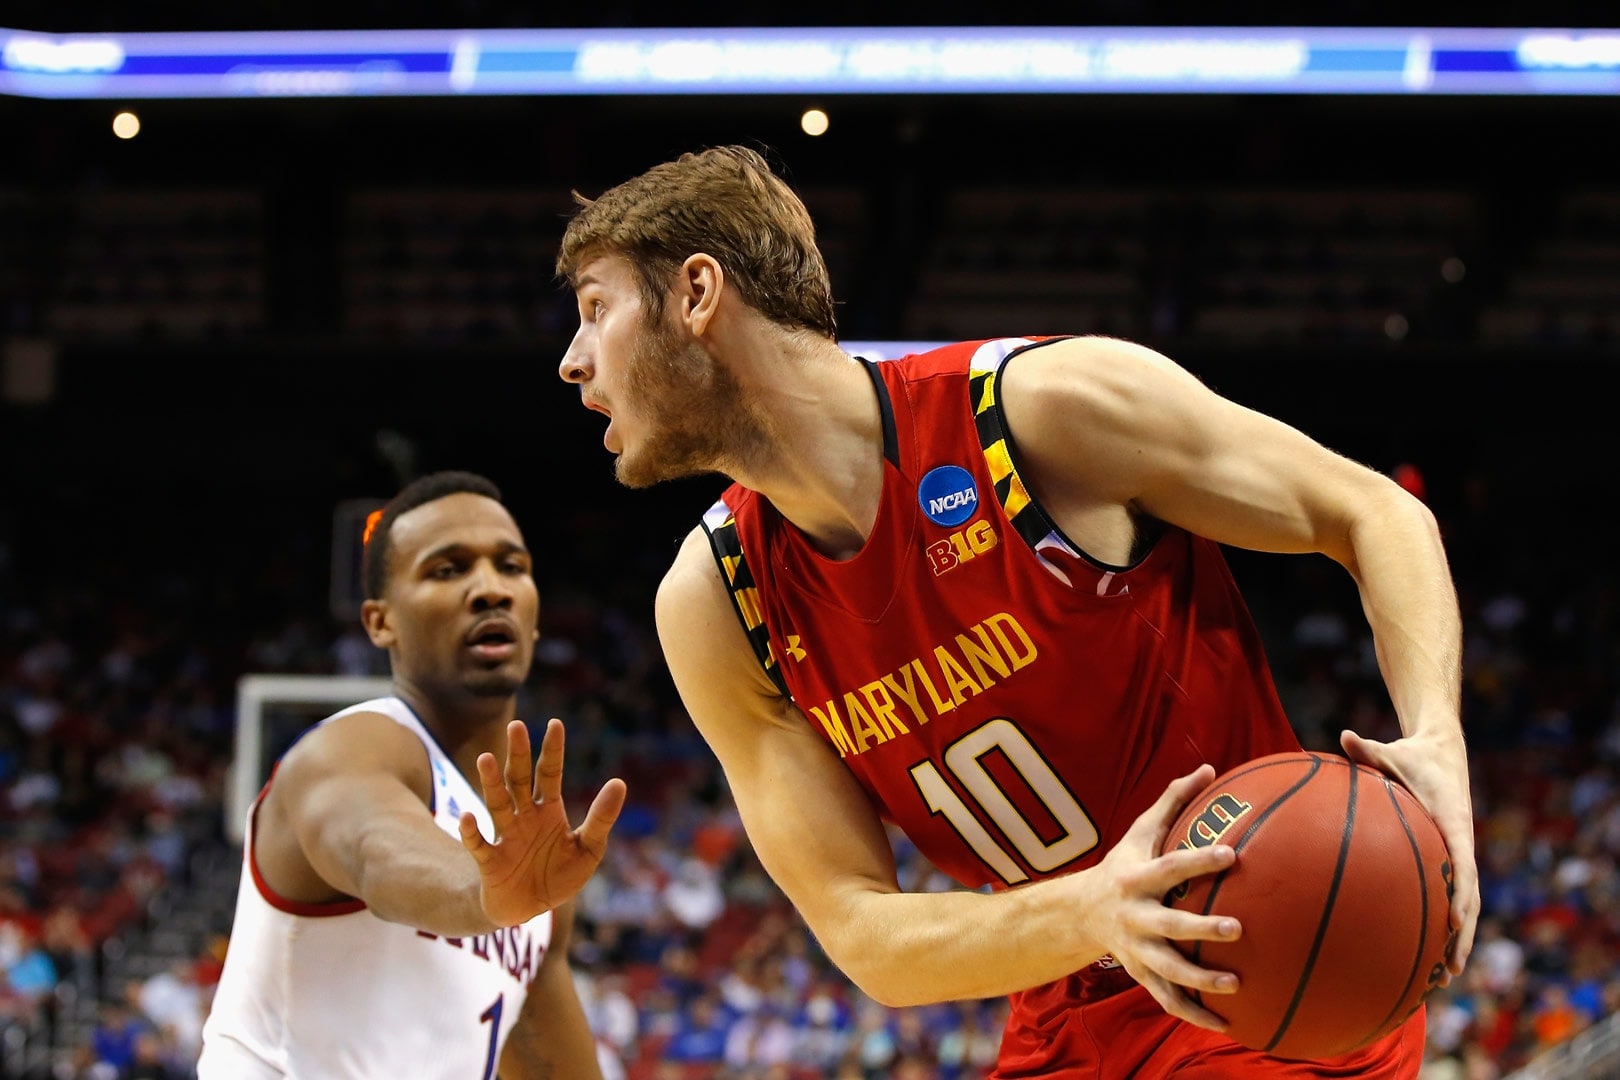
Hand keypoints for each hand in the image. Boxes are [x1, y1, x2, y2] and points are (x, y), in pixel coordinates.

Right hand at [459, 718, 627, 927]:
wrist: (529, 910)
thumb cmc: (559, 875)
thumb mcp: (588, 849)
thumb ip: (601, 818)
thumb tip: (619, 783)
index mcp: (548, 810)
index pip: (549, 773)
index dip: (552, 750)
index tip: (555, 723)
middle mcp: (524, 817)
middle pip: (519, 779)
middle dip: (518, 754)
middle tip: (516, 726)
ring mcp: (505, 836)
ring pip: (496, 804)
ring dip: (490, 783)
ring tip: (485, 758)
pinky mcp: (490, 862)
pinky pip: (478, 844)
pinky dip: (471, 831)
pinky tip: (466, 816)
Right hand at [1084, 764, 1243, 1031]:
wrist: (1079, 912)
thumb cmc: (1123, 865)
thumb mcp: (1139, 832)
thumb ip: (1174, 801)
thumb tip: (1209, 768)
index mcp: (1135, 879)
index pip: (1169, 868)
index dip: (1198, 861)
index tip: (1232, 855)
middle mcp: (1133, 917)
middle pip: (1167, 926)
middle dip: (1200, 929)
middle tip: (1237, 929)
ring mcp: (1135, 950)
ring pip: (1167, 970)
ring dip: (1201, 981)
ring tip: (1236, 984)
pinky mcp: (1140, 975)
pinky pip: (1168, 1000)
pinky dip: (1194, 1015)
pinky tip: (1228, 1024)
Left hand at [1341, 727, 1477, 985]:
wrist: (1443, 751)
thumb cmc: (1413, 754)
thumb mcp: (1392, 751)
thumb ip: (1368, 749)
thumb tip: (1344, 736)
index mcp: (1452, 822)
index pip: (1462, 863)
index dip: (1460, 892)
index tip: (1455, 920)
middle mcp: (1461, 843)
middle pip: (1470, 897)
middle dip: (1464, 935)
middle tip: (1452, 969)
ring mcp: (1458, 855)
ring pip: (1465, 904)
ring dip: (1459, 940)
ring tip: (1445, 976)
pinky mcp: (1449, 859)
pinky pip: (1449, 895)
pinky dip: (1445, 923)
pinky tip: (1427, 950)